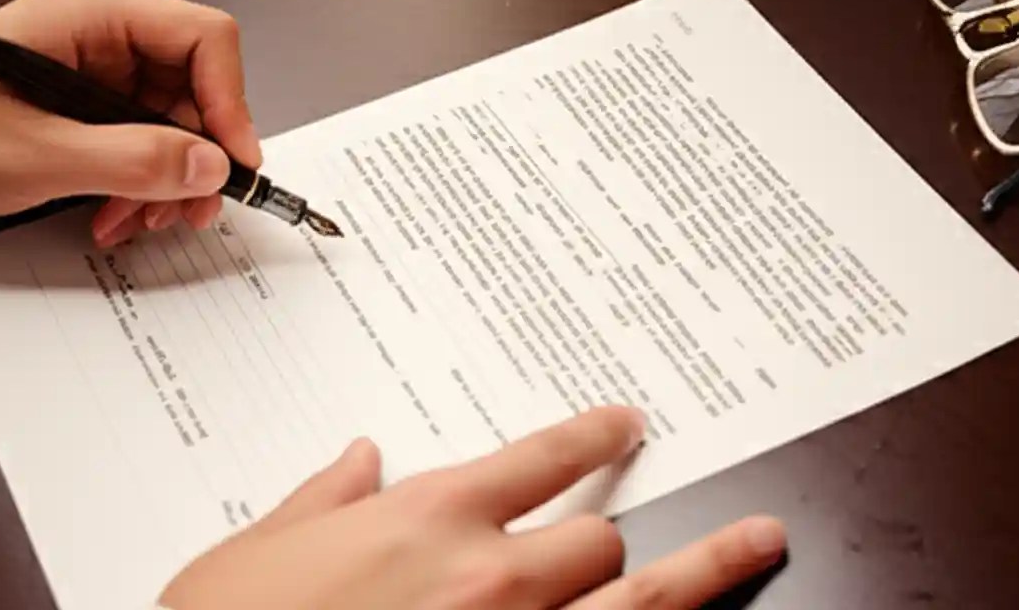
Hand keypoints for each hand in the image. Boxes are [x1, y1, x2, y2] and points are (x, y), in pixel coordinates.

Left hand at [0, 0, 260, 247]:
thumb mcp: (38, 154)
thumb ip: (132, 160)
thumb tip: (212, 167)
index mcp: (93, 12)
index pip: (203, 37)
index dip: (229, 101)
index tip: (231, 163)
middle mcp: (105, 30)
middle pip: (196, 86)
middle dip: (196, 155)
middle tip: (193, 211)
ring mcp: (102, 65)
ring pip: (177, 120)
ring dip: (169, 178)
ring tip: (143, 219)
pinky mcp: (95, 100)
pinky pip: (146, 138)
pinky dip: (142, 180)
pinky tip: (118, 212)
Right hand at [159, 407, 785, 608]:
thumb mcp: (259, 551)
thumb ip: (322, 499)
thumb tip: (357, 460)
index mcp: (427, 519)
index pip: (541, 457)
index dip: (593, 436)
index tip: (622, 426)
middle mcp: (487, 576)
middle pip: (600, 533)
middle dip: (604, 531)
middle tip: (612, 527)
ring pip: (642, 600)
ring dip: (708, 571)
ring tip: (758, 542)